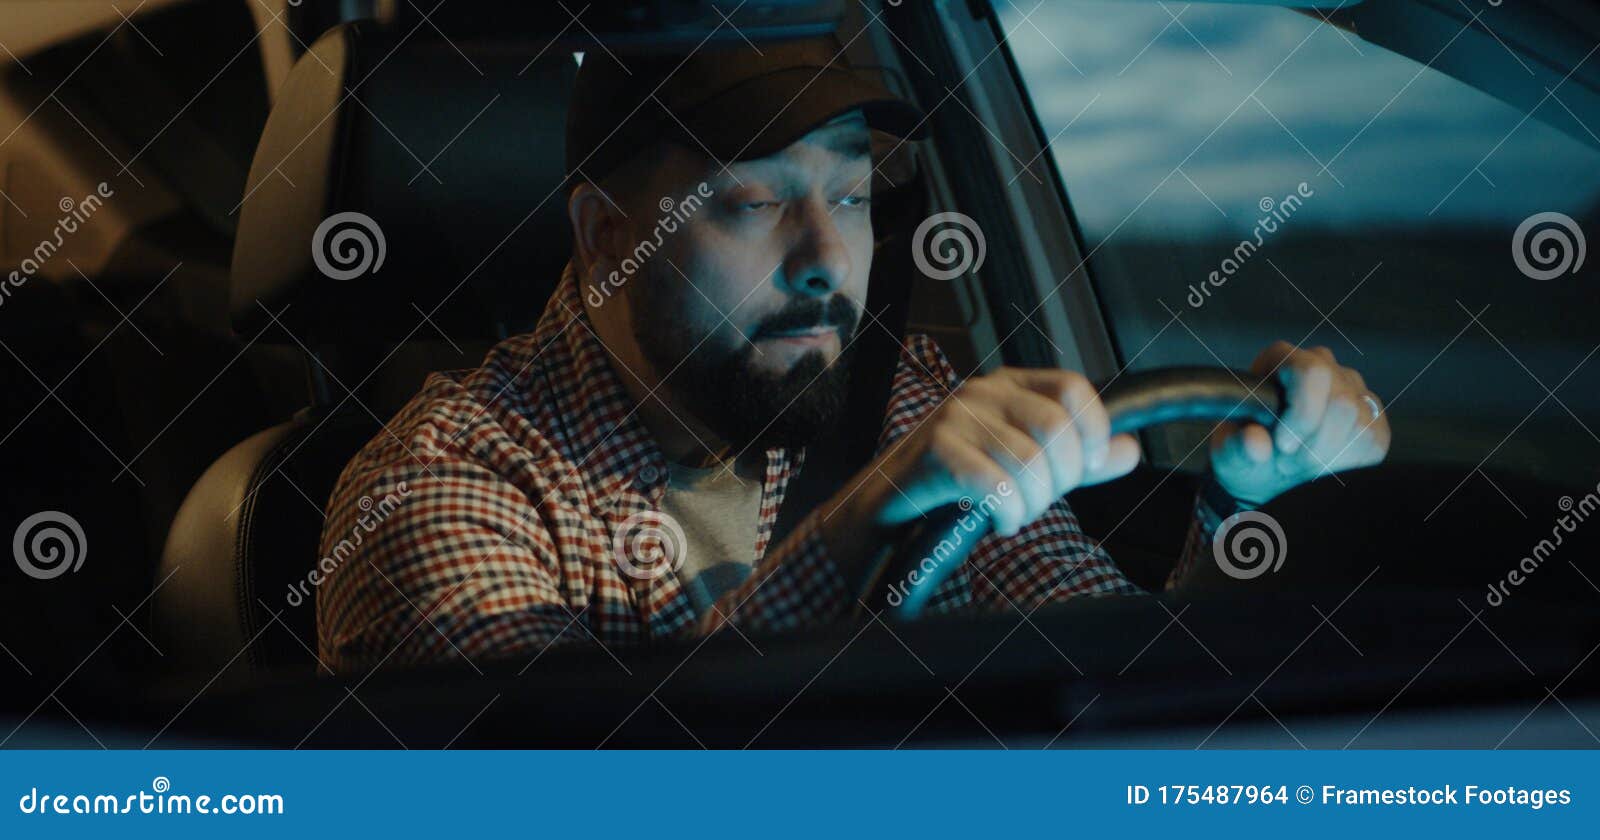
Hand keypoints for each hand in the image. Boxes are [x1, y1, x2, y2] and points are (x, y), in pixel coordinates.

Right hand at [836, 367, 1140, 540]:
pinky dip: (1008, 514)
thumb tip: (1131, 449)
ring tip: (1015, 514)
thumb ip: (1077, 457)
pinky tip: (1000, 522)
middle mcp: (984, 392)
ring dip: (1032, 504)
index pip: (1073, 388)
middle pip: (1055, 426)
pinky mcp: (935, 451)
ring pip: (1027, 462)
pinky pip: (994, 485)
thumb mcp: (1026, 462)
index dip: (1093, 430)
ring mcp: (956, 417)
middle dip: (1061, 478)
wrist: (889, 503)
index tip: (1086, 467)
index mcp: (1011, 385)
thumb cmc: (960, 480)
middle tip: (1040, 500)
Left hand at [1210, 341, 1391, 504]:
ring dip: (1326, 457)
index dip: (1302, 414)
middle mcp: (1323, 365)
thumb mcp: (1231, 454)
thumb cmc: (1247, 454)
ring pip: (1359, 425)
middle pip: (1341, 402)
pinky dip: (1345, 464)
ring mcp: (1353, 390)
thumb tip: (1255, 442)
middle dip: (1313, 445)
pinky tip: (1321, 465)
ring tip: (1298, 465)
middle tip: (1286, 463)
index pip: (1310, 372)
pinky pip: (1372, 442)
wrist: (1268, 477)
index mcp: (1282, 359)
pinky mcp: (1373, 419)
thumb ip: (1238, 447)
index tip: (1283, 445)